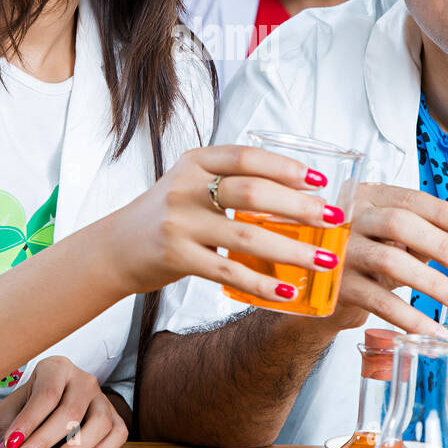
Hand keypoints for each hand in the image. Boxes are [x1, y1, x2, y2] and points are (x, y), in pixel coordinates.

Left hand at [0, 356, 127, 447]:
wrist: (53, 399)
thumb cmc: (31, 404)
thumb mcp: (13, 408)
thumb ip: (8, 426)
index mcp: (56, 368)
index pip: (46, 394)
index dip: (28, 421)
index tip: (11, 445)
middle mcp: (83, 379)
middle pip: (70, 410)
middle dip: (44, 440)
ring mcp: (102, 397)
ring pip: (100, 422)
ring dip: (76, 447)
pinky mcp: (115, 415)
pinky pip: (118, 433)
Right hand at [114, 144, 342, 303]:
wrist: (114, 248)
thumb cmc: (166, 216)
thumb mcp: (190, 184)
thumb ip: (229, 182)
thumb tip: (297, 193)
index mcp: (194, 162)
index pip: (246, 157)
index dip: (285, 167)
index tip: (319, 181)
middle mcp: (185, 187)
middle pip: (253, 192)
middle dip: (300, 207)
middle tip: (333, 220)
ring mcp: (179, 222)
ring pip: (247, 234)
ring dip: (292, 249)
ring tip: (325, 261)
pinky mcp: (176, 256)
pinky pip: (228, 272)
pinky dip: (262, 283)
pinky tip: (287, 291)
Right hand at [320, 183, 447, 337]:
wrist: (319, 289)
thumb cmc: (366, 257)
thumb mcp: (393, 241)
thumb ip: (425, 236)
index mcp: (367, 198)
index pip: (410, 199)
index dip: (444, 213)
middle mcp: (348, 218)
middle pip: (399, 223)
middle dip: (441, 245)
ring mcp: (338, 252)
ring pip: (390, 261)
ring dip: (431, 282)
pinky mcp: (337, 287)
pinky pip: (380, 302)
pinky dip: (411, 317)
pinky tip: (434, 330)